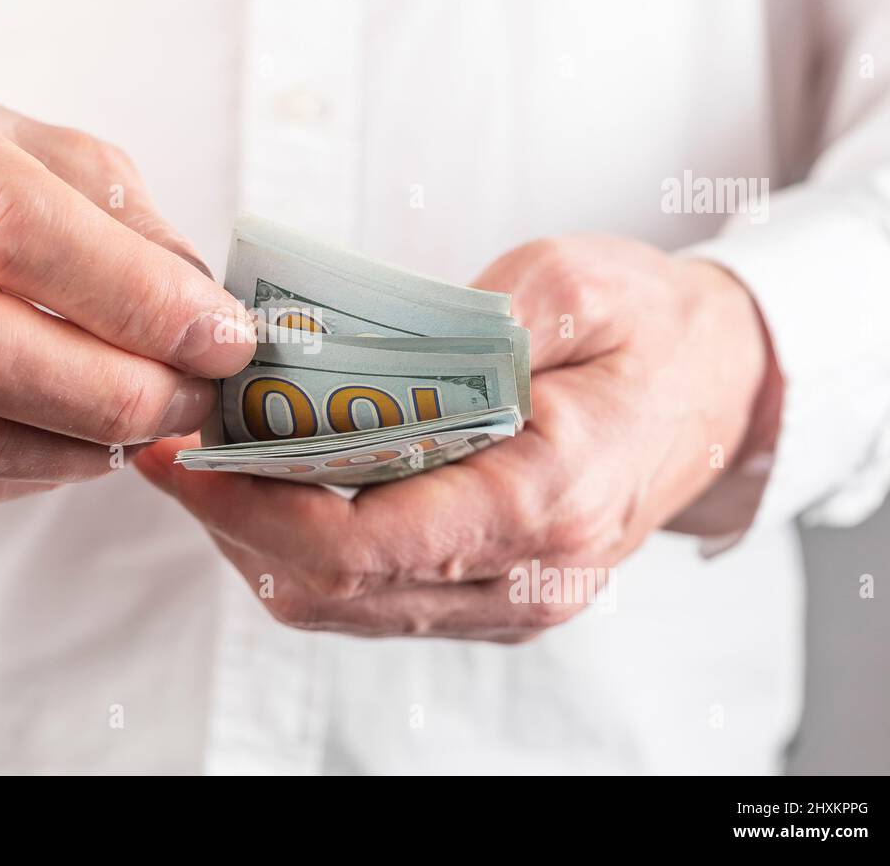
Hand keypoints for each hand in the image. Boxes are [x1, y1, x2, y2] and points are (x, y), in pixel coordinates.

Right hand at [0, 66, 254, 506]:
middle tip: (194, 400)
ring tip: (148, 422)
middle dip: (115, 392)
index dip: (136, 301)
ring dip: (82, 445)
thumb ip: (126, 225)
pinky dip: (29, 472)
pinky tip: (76, 445)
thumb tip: (206, 323)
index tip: (224, 339)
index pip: (15, 230)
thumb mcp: (40, 154)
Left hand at [137, 235, 777, 640]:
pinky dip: (303, 551)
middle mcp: (524, 577)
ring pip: (342, 604)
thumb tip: (365, 349)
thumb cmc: (653, 333)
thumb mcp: (577, 284)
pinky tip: (271, 489)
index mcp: (547, 502)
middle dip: (232, 522)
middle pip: (333, 587)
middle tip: (165, 449)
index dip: (255, 507)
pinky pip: (372, 596)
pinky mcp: (493, 595)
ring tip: (203, 465)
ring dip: (257, 541)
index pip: (366, 543)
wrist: (723, 391)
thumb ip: (478, 319)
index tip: (183, 454)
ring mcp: (509, 600)